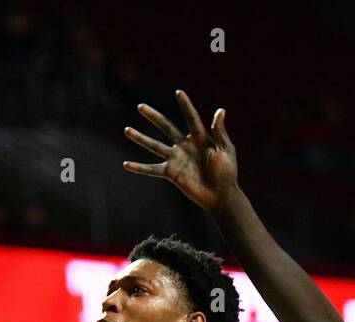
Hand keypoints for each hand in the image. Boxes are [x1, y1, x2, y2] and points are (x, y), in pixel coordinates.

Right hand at [123, 90, 238, 211]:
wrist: (221, 195)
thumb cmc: (228, 172)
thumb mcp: (226, 150)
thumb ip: (220, 132)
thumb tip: (220, 110)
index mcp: (200, 138)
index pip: (191, 118)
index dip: (185, 105)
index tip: (178, 92)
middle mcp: (185, 145)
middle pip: (166, 127)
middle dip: (153, 116)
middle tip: (140, 106)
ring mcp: (176, 159)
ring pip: (154, 145)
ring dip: (140, 138)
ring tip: (127, 130)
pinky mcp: (171, 173)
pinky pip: (152, 169)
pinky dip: (139, 168)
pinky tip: (126, 164)